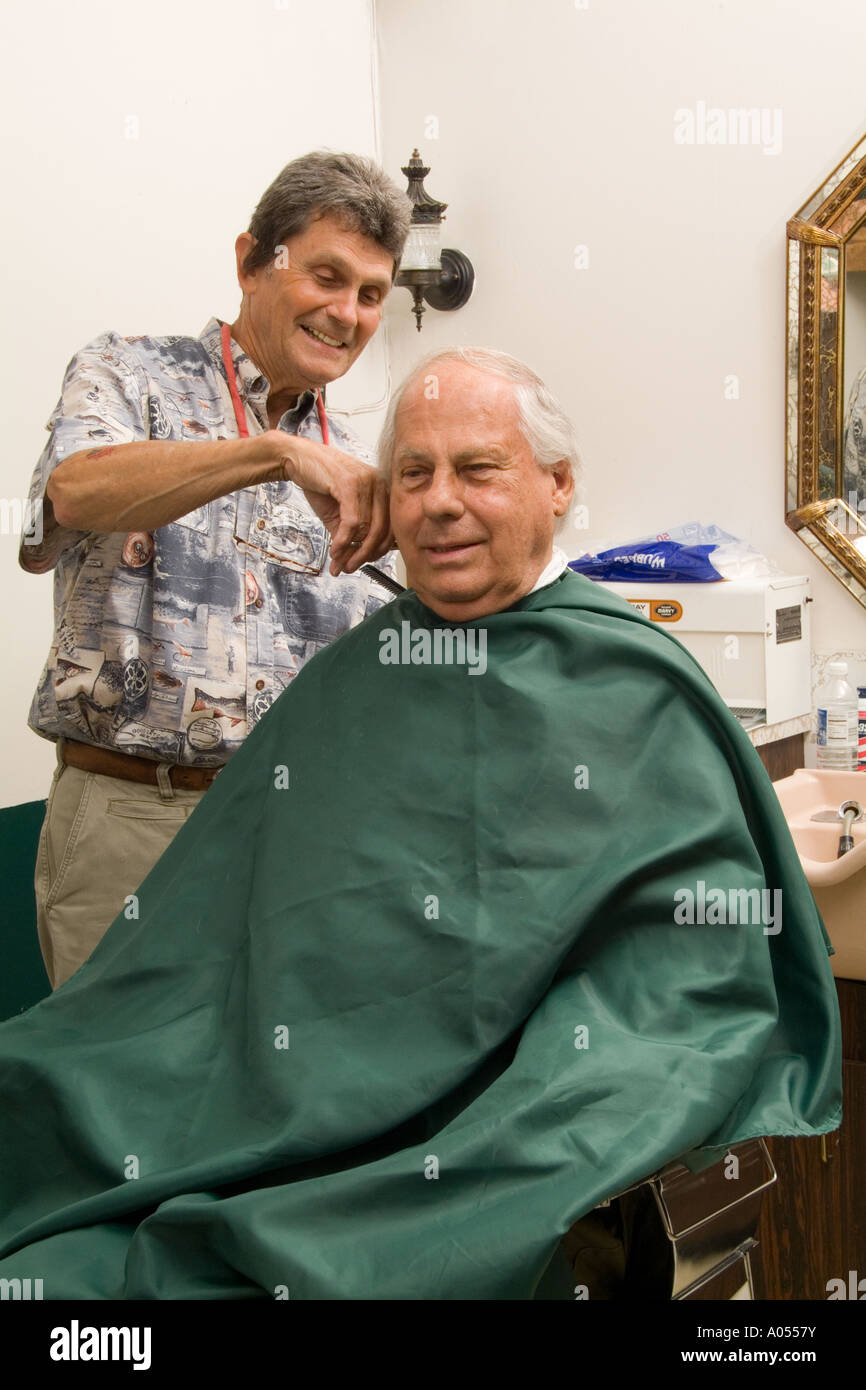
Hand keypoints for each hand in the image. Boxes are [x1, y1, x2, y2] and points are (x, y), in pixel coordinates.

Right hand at [260, 431, 392, 575]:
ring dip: (352, 551)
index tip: (362, 563)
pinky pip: (352, 521)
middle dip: (365, 555)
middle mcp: (379, 484)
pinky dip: (343, 540)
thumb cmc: (320, 482)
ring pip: (368, 528)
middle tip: (349, 568)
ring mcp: (366, 482)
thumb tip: (344, 565)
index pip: (390, 528)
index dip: (377, 551)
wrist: (298, 458)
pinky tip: (335, 549)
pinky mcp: (349, 484)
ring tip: (339, 562)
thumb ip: (346, 537)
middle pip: (382, 531)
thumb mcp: (336, 514)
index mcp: (382, 490)